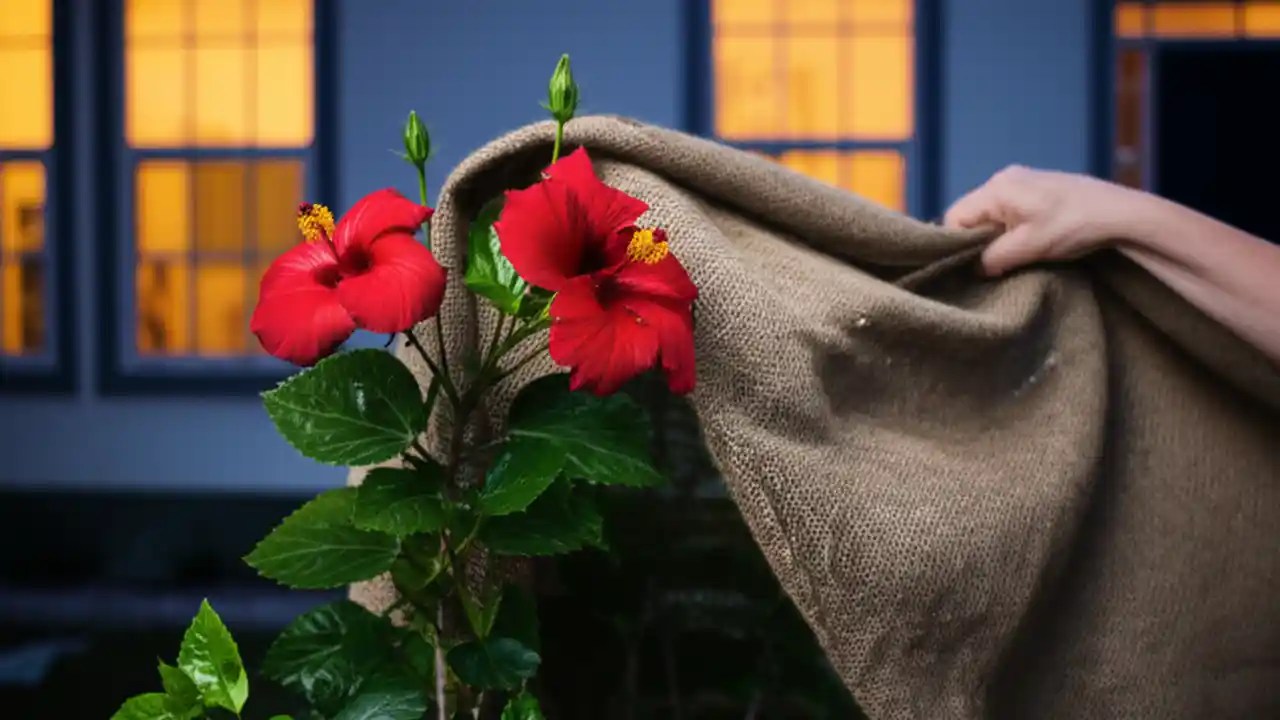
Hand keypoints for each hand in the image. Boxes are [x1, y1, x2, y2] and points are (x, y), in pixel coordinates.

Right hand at [944, 165, 1149, 275]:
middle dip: (978, 241)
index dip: (957, 244)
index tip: (972, 266)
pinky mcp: (1037, 187)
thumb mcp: (1028, 248)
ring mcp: (1022, 180)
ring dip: (996, 237)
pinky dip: (1011, 228)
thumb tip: (974, 268)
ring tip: (1014, 254)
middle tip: (993, 262)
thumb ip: (992, 258)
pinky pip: (1008, 210)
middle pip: (972, 214)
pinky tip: (1028, 241)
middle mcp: (1003, 178)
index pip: (954, 217)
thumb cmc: (1073, 227)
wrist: (1121, 213)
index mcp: (997, 188)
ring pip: (990, 214)